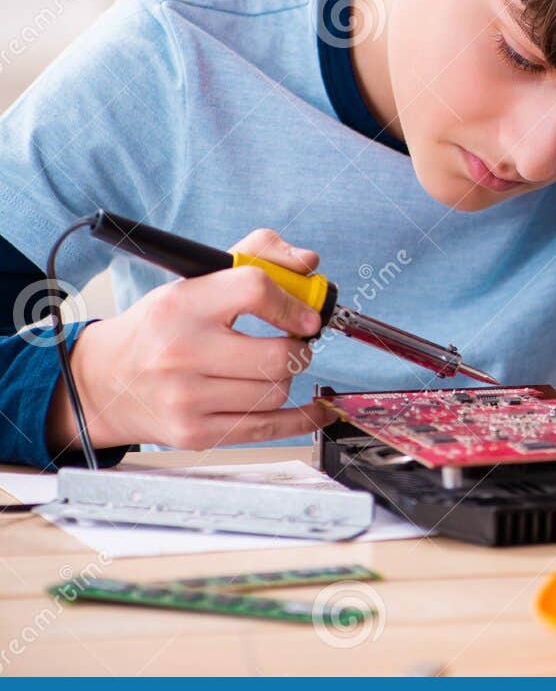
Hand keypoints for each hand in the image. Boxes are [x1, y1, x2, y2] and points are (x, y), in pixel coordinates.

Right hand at [46, 228, 334, 454]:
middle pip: (278, 355)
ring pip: (277, 391)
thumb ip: (257, 256)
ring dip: (285, 378)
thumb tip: (308, 263)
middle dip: (299, 348)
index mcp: (182, 304)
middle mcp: (181, 352)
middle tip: (292, 344)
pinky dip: (301, 418)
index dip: (293, 303)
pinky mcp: (195, 433)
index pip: (255, 290)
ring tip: (267, 369)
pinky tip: (315, 409)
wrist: (104, 382)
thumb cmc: (162, 328)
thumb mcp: (196, 281)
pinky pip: (269, 429)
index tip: (307, 316)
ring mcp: (187, 399)